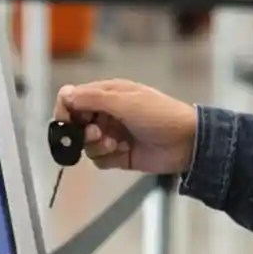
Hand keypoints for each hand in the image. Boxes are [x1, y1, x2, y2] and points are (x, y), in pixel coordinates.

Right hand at [54, 79, 197, 173]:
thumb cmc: (160, 114)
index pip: (73, 98)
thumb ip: (93, 99)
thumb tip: (64, 94)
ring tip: (115, 143)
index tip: (66, 122)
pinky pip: (99, 160)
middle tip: (96, 133)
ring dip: (96, 145)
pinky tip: (122, 152)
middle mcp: (107, 113)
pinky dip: (106, 157)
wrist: (188, 142)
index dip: (66, 110)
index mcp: (108, 94)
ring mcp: (113, 134)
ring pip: (86, 144)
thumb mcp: (126, 102)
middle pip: (76, 123)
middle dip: (81, 131)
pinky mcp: (119, 155)